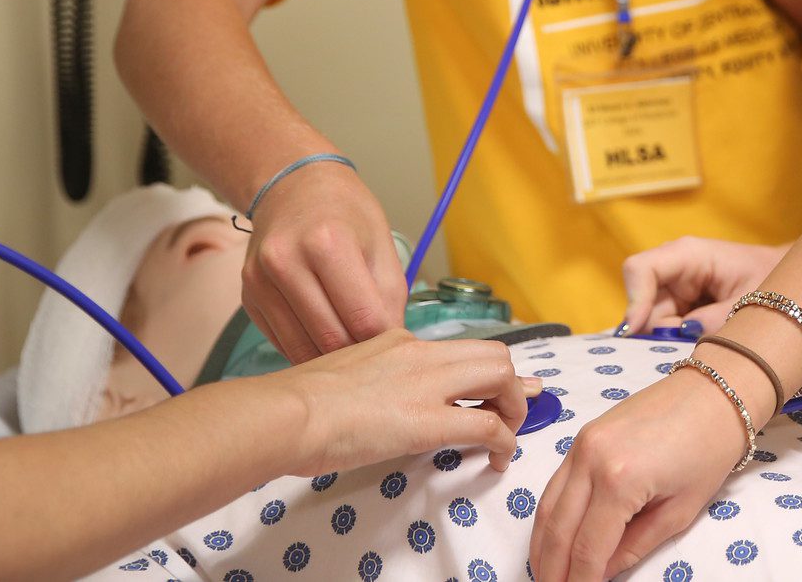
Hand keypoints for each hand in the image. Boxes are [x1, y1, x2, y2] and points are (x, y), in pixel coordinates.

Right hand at [243, 161, 407, 362]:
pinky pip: (282, 343)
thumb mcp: (382, 242)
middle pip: (331, 339)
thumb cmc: (344, 212)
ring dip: (331, 358)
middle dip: (359, 353)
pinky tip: (324, 334)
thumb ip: (390, 297)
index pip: (363, 318)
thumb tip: (393, 343)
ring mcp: (260, 281)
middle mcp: (285, 261)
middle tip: (376, 351)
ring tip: (351, 345)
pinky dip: (307, 349)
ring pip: (303, 349)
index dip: (385, 340)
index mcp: (327, 243)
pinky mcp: (247, 297)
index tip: (395, 344)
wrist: (293, 187)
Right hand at [274, 331, 539, 476]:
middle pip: (493, 353)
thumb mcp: (340, 373)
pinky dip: (503, 442)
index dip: (482, 370)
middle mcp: (420, 353)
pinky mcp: (429, 421)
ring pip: (501, 376)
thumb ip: (369, 378)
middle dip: (511, 384)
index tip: (500, 382)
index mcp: (397, 340)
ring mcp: (427, 384)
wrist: (287, 413)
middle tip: (511, 412)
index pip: (456, 349)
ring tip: (506, 436)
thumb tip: (377, 400)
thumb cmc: (297, 403)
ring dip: (514, 408)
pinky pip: (487, 425)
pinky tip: (495, 459)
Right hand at [533, 370, 743, 581]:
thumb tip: (603, 573)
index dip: (579, 581)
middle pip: (558, 530)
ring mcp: (582, 443)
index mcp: (620, 480)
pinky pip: (556, 483)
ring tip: (546, 575)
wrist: (714, 391)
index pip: (588, 548)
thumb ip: (635, 546)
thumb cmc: (709, 449)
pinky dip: (551, 515)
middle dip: (552, 570)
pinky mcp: (583, 434)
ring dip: (542, 546)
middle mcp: (590, 459)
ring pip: (547, 507)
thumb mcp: (680, 510)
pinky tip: (553, 538)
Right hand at [620, 236, 787, 333]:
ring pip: (654, 323)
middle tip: (699, 344)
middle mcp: (674, 268)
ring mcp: (674, 287)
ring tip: (714, 337)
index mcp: (689, 254)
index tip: (635, 334)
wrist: (784, 280)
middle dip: (664, 332)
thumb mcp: (750, 301)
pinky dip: (680, 341)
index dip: (633, 301)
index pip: (640, 269)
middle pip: (645, 306)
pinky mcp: (679, 304)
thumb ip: (717, 318)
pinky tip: (707, 339)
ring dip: (675, 339)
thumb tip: (684, 332)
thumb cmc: (770, 279)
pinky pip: (666, 328)